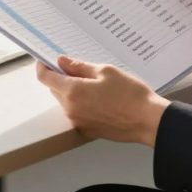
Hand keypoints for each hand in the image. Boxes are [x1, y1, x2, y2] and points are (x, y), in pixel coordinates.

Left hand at [35, 56, 169, 146]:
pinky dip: (81, 103)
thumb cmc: (130, 94)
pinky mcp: (87, 130)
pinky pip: (77, 113)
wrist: (148, 121)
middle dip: (61, 78)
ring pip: (66, 102)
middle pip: (55, 90)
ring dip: (72, 91)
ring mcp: (78, 122)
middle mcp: (71, 110)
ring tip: (95, 84)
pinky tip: (99, 98)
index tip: (45, 60)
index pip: (45, 78)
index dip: (43, 67)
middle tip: (77, 68)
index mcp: (73, 92)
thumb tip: (62, 62)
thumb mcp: (105, 71)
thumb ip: (79, 66)